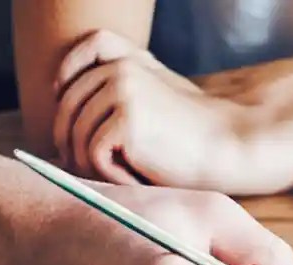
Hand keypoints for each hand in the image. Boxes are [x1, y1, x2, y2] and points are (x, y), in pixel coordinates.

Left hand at [52, 29, 252, 188]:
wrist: (227, 147)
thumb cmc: (193, 135)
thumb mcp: (156, 99)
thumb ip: (119, 94)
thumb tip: (66, 124)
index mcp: (130, 60)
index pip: (82, 54)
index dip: (65, 78)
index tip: (66, 107)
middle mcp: (121, 70)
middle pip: (69, 105)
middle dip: (69, 141)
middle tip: (84, 168)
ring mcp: (122, 92)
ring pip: (77, 136)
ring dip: (91, 165)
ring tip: (118, 178)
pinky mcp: (125, 120)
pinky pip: (94, 155)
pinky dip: (110, 175)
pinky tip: (134, 181)